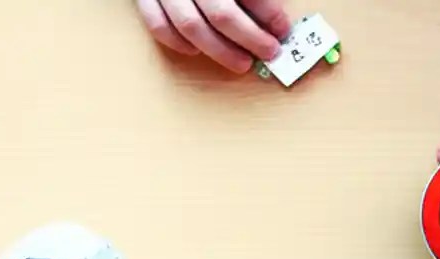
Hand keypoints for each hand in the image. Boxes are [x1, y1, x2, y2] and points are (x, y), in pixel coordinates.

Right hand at [136, 0, 289, 73]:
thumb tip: (273, 14)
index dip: (269, 14)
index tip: (282, 29)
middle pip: (222, 14)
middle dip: (251, 38)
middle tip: (270, 52)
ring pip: (191, 26)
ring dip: (220, 51)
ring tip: (242, 63)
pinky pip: (157, 24)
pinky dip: (177, 42)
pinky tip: (196, 51)